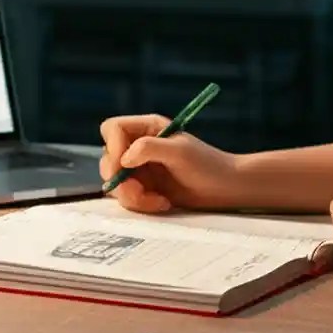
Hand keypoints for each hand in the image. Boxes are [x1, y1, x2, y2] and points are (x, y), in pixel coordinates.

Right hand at [99, 114, 241, 212]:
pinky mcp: (143, 188)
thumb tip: (124, 159)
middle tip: (139, 189)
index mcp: (147, 128)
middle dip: (121, 178)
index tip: (125, 166)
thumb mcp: (179, 152)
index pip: (112, 129)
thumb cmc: (207, 166)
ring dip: (132, 195)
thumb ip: (149, 148)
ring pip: (115, 182)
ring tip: (158, 200)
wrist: (225, 190)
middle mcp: (138, 145)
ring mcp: (139, 168)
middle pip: (108, 158)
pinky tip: (162, 203)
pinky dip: (140, 204)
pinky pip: (126, 197)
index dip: (113, 147)